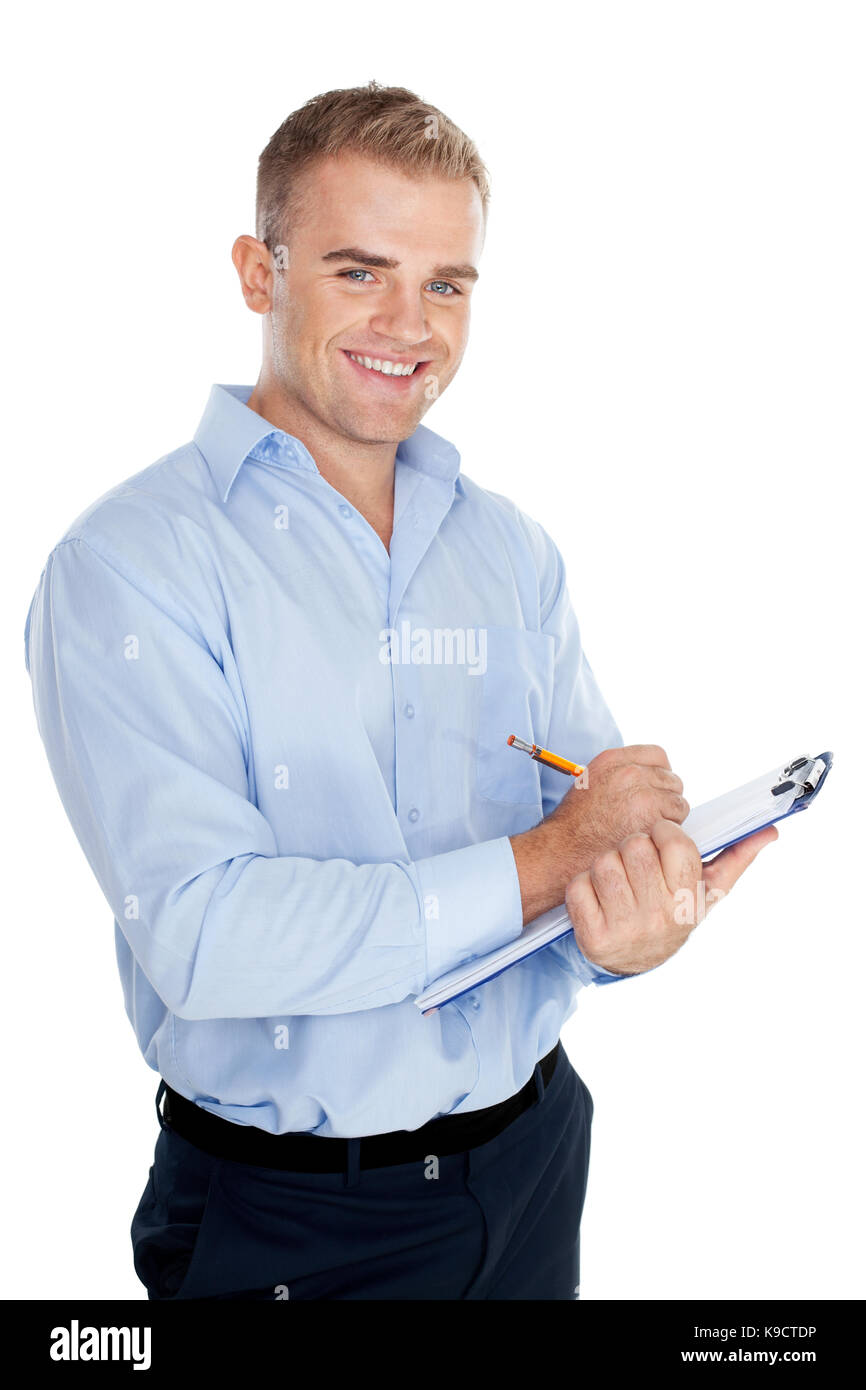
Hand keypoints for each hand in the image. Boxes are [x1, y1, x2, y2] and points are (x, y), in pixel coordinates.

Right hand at [549, 744, 689, 862]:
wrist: (563, 851)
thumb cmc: (574, 823)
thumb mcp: (591, 782)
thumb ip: (620, 773)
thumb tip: (650, 777)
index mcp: (613, 760)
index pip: (658, 755)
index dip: (660, 773)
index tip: (656, 788)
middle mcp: (630, 773)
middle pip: (672, 780)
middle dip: (666, 797)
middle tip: (651, 815)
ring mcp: (643, 796)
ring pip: (678, 802)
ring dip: (669, 816)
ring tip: (647, 829)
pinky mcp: (652, 820)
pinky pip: (677, 823)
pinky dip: (667, 833)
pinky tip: (648, 840)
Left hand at [565, 818, 778, 975]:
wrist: (635, 960)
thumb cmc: (672, 912)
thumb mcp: (705, 891)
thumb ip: (736, 858)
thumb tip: (769, 831)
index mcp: (689, 899)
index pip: (675, 842)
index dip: (664, 832)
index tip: (661, 841)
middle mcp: (660, 916)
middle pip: (635, 846)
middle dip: (632, 847)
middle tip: (637, 865)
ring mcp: (626, 929)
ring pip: (604, 862)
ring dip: (606, 865)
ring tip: (618, 883)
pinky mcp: (594, 938)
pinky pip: (578, 886)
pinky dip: (583, 887)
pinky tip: (597, 899)